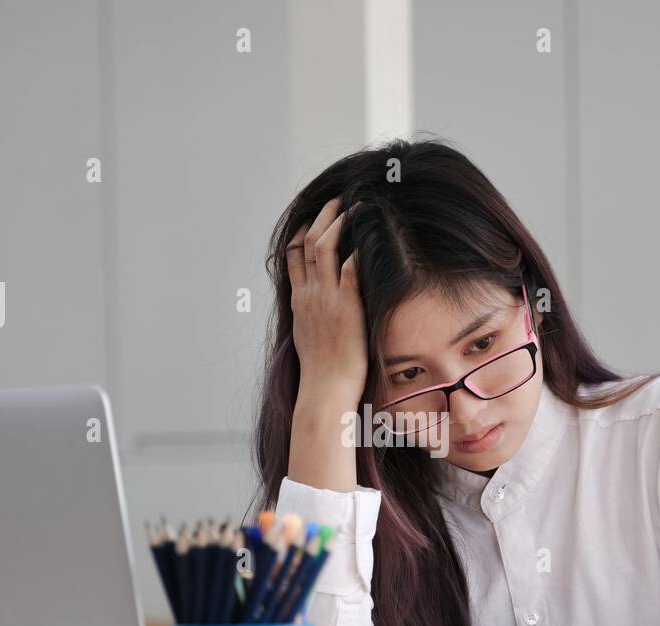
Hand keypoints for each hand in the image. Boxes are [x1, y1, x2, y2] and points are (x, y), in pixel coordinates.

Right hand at [285, 197, 366, 407]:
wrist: (324, 389)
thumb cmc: (321, 372)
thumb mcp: (307, 338)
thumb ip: (308, 317)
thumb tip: (310, 311)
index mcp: (299, 301)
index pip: (292, 256)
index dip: (302, 232)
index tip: (312, 217)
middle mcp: (309, 295)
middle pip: (308, 243)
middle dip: (321, 217)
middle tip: (336, 201)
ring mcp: (326, 299)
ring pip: (325, 248)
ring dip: (338, 224)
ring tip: (353, 208)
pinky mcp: (346, 306)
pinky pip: (350, 269)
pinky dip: (357, 250)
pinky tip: (367, 238)